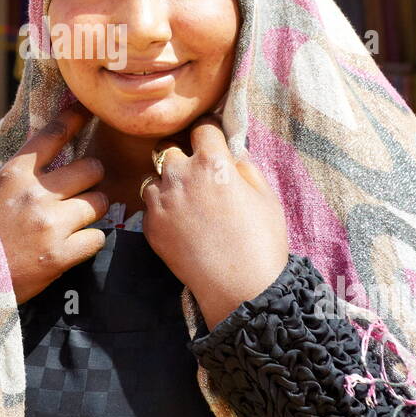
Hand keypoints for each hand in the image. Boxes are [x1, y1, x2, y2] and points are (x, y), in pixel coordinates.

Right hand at [0, 103, 108, 304]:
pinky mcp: (60, 254)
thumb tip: (55, 149)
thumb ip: (25, 174)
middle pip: (91, 168)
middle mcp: (35, 194)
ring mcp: (49, 224)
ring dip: (93, 212)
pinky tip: (73, 246)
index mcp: (15, 174)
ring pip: (99, 202)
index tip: (88, 110)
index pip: (53, 135)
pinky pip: (98, 237)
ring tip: (75, 222)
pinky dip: (90, 242)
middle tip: (83, 190)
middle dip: (92, 179)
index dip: (74, 118)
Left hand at [142, 116, 289, 330]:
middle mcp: (181, 174)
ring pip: (154, 177)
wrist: (240, 289)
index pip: (202, 128)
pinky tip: (180, 224)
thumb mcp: (266, 197)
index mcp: (213, 162)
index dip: (209, 135)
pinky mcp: (150, 225)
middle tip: (196, 174)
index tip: (212, 144)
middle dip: (182, 156)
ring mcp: (162, 200)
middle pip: (169, 148)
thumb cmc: (261, 242)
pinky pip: (150, 205)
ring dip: (167, 183)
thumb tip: (232, 153)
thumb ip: (245, 167)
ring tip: (186, 202)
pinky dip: (161, 209)